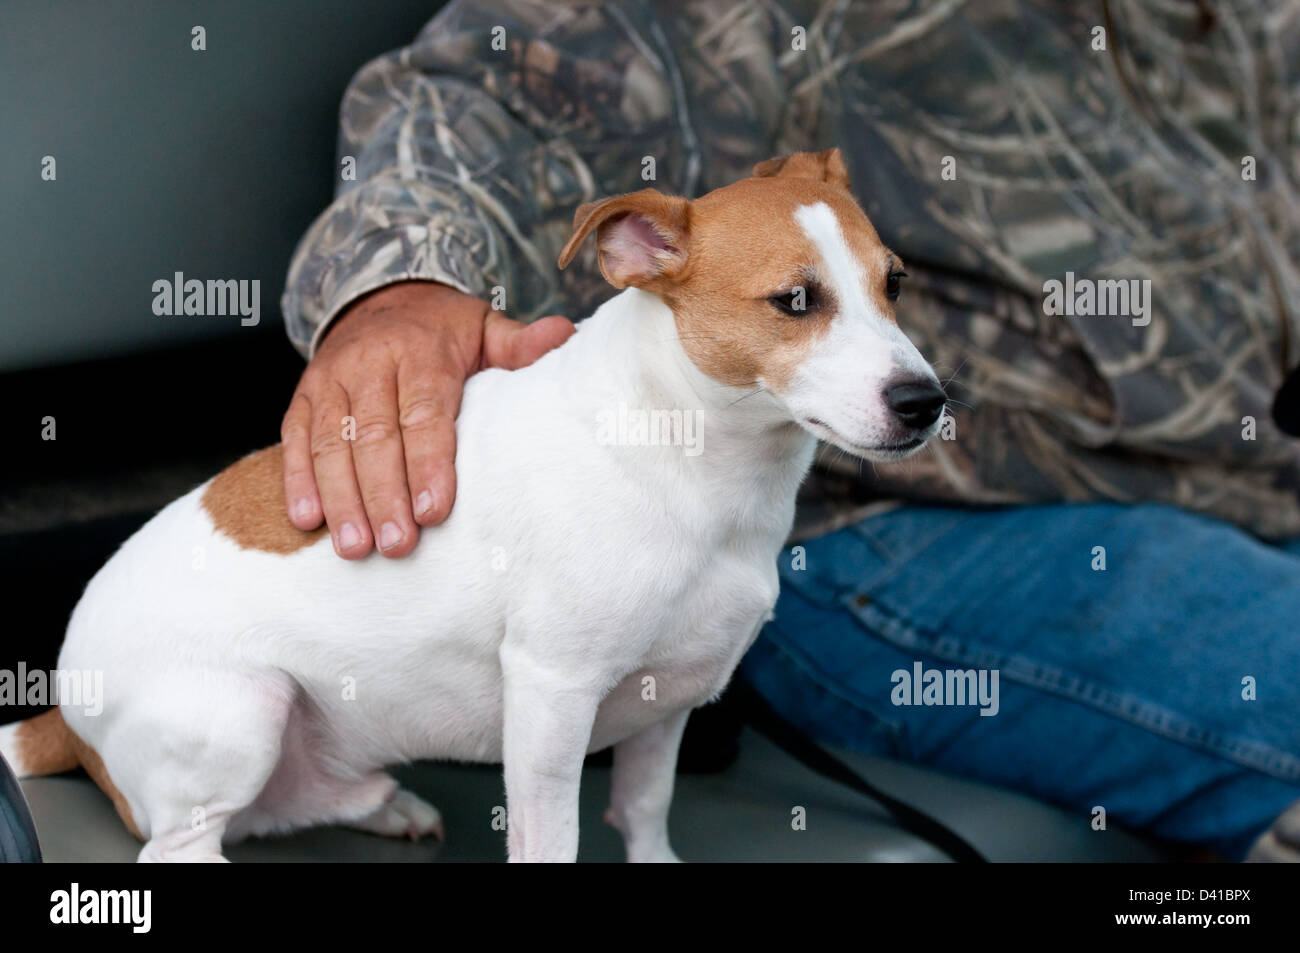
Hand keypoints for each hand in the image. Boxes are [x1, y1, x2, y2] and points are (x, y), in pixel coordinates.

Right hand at [281, 281, 574, 557]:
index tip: (433, 511)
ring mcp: (330, 380)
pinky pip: (294, 439)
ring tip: (355, 547)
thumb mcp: (485, 328)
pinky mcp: (303, 397)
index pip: (423, 411)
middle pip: (373, 436)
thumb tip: (565, 336)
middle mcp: (369, 363)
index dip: (428, 463)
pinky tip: (306, 520)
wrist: (380, 297)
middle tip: (397, 545)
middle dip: (384, 495)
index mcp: (420, 351)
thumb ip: (520, 344)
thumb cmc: (444, 331)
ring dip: (341, 499)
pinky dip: (298, 480)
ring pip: (330, 443)